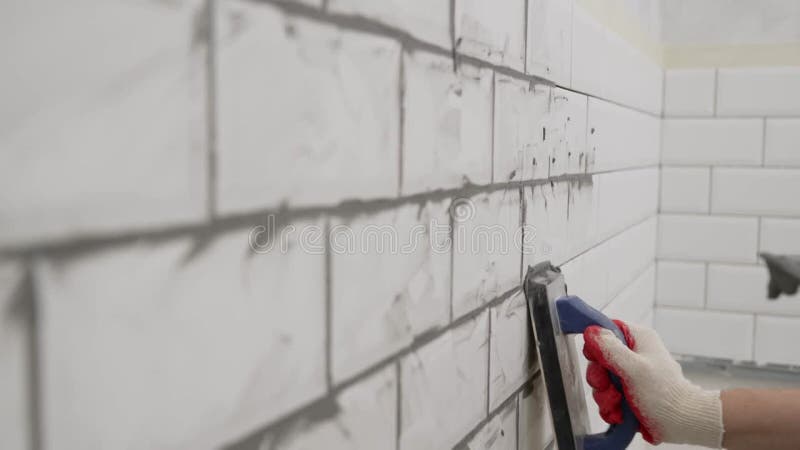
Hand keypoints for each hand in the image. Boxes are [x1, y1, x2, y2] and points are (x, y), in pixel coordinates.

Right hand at [582, 320, 722, 447]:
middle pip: (598, 359)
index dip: (595, 345)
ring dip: (605, 396)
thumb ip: (610, 349)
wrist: (682, 424)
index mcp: (638, 339)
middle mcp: (633, 354)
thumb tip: (591, 331)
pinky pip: (607, 397)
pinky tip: (620, 413)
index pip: (605, 330)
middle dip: (600, 378)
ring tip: (619, 404)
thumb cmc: (666, 396)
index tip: (598, 361)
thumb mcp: (634, 368)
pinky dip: (610, 407)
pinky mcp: (627, 393)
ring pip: (601, 381)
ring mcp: (629, 375)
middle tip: (609, 387)